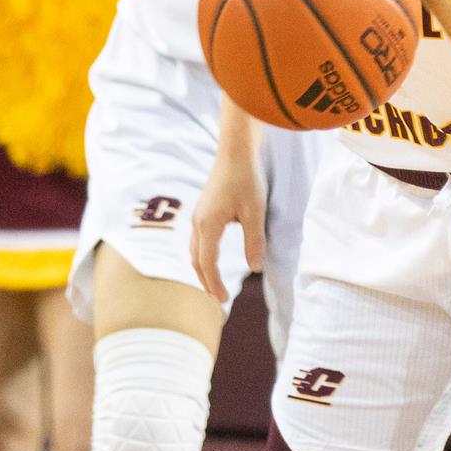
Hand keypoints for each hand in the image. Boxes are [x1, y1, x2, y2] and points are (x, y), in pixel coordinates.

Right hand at [190, 141, 265, 302]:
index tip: (223, 300)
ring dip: (203, 268)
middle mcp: (198, 222)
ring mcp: (198, 214)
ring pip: (195, 249)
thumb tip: (256, 268)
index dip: (214, 283)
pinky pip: (198, 239)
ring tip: (214, 282)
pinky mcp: (204, 208)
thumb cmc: (246, 179)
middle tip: (217, 298)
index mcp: (207, 225)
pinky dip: (203, 254)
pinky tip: (214, 256)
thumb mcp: (255, 213)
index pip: (207, 263)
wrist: (236, 150)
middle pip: (196, 259)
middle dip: (205, 280)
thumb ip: (254, 242)